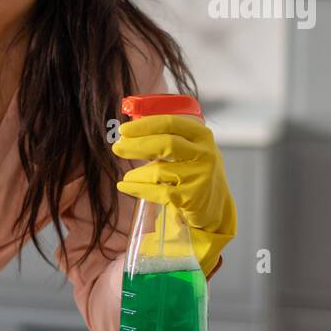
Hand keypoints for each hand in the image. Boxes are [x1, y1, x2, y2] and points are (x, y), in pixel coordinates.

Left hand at [111, 114, 236, 276]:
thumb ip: (168, 139)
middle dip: (136, 145)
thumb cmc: (194, 172)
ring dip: (136, 173)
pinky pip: (157, 191)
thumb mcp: (189, 150)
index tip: (124, 130)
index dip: (144, 125)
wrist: (213, 206)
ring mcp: (199, 177)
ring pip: (158, 170)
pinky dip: (137, 188)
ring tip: (127, 176)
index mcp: (201, 136)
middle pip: (165, 144)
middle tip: (117, 148)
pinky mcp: (191, 198)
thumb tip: (129, 134)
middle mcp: (204, 154)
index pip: (170, 124)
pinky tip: (126, 186)